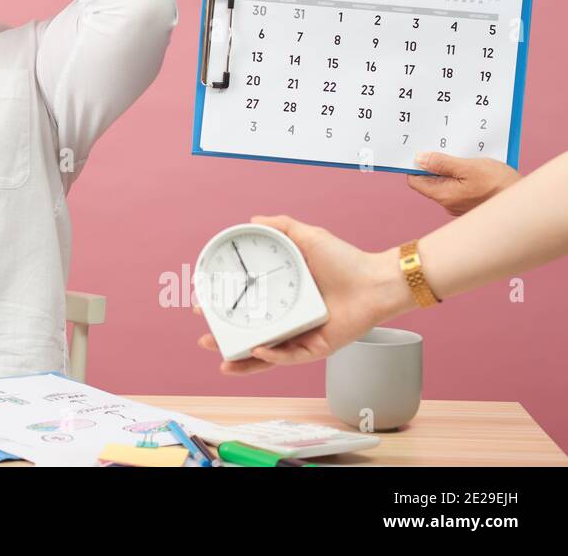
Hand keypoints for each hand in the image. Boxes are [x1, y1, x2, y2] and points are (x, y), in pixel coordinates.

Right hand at [194, 215, 408, 374]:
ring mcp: (301, 335)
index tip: (203, 303)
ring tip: (222, 360)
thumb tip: (252, 220)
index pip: (247, 305)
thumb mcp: (307, 237)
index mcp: (283, 296)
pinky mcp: (317, 348)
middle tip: (205, 336)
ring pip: (266, 354)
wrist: (376, 281)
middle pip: (249, 334)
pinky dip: (272, 356)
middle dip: (225, 340)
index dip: (224, 308)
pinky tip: (258, 350)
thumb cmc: (346, 260)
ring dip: (242, 359)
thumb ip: (281, 226)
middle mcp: (289, 318)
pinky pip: (290, 357)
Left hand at [407, 152, 520, 215]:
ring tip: (463, 156)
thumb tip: (419, 159)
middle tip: (445, 149)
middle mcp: (448, 202)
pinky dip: (462, 174)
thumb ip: (441, 163)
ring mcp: (460, 204)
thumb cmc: (498, 185)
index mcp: (443, 195)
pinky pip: (460, 186)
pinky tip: (473, 165)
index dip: (415, 165)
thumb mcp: (468, 167)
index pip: (416, 181)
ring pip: (447, 182)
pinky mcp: (471, 202)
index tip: (421, 151)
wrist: (524, 202)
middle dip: (435, 164)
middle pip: (431, 180)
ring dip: (451, 168)